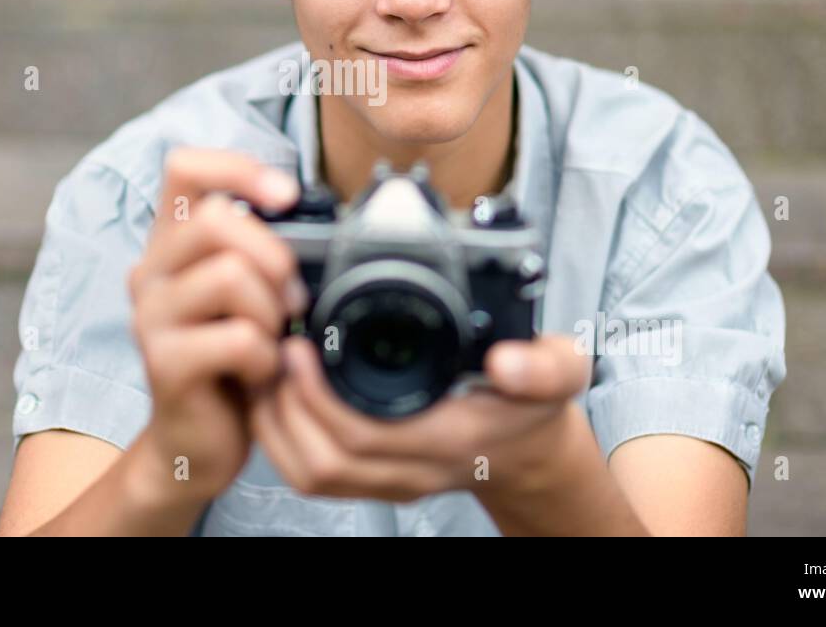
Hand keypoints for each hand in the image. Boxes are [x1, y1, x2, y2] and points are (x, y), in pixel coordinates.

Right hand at [126, 147, 304, 503]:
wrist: (198, 441)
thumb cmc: (233, 360)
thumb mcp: (248, 295)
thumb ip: (260, 251)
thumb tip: (313, 217)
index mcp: (172, 243)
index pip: (185, 167)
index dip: (239, 168)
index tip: (286, 196)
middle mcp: (150, 271)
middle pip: (214, 219)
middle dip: (273, 254)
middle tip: (293, 296)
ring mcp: (150, 317)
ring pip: (229, 275)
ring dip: (272, 310)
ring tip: (273, 339)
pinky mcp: (164, 363)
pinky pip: (237, 338)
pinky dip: (266, 356)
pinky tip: (261, 372)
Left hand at [249, 332, 591, 502]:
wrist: (530, 449)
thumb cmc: (534, 404)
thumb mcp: (559, 372)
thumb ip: (546, 366)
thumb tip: (507, 362)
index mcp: (448, 440)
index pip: (365, 435)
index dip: (318, 396)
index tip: (299, 345)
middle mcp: (412, 470)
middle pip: (322, 462)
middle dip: (283, 406)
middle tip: (272, 348)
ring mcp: (389, 480)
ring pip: (309, 473)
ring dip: (276, 422)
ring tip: (266, 367)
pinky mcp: (372, 477)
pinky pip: (312, 472)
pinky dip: (283, 434)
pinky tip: (277, 392)